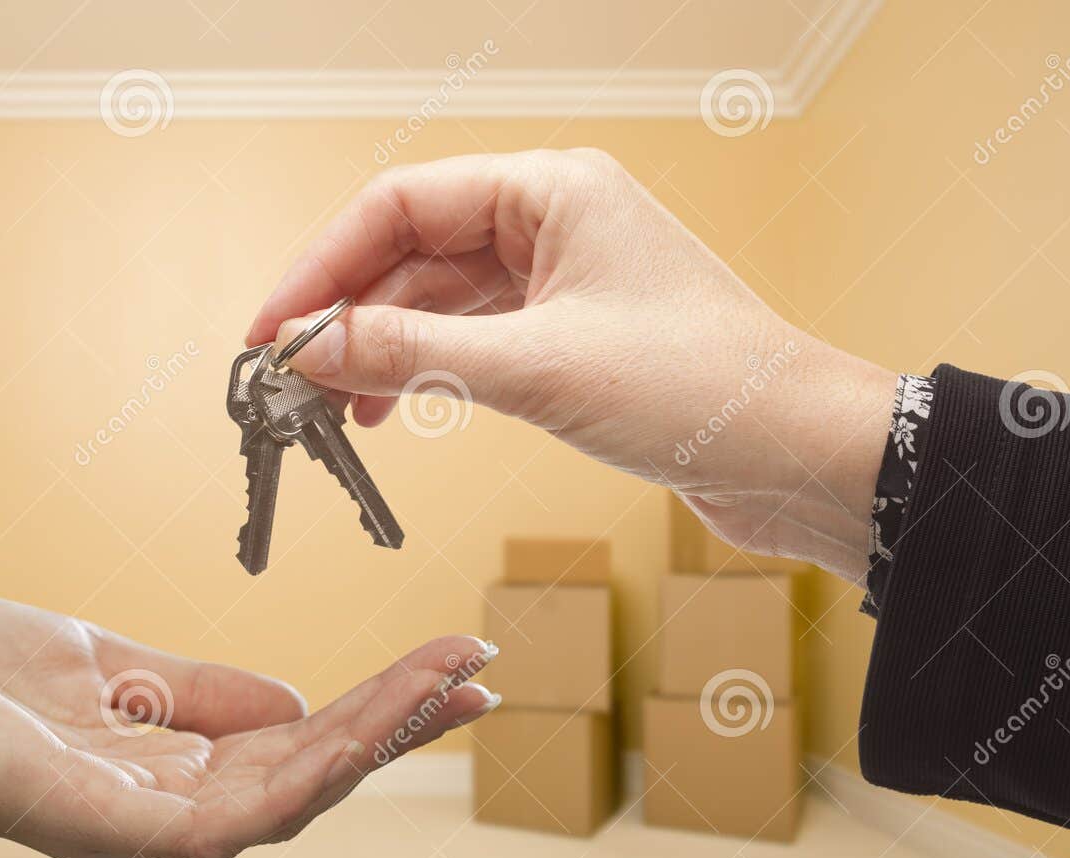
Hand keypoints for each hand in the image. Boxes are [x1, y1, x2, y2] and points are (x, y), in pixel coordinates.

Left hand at [0, 588, 497, 857]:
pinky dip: (297, 779)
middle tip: (478, 672)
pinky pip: (223, 821)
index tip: (446, 663)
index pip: (295, 746)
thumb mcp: (112, 665)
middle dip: (396, 727)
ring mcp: (137, 828)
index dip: (374, 711)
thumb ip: (200, 693)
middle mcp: (163, 813)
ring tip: (441, 688)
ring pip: (284, 801)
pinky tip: (351, 735)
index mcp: (168, 772)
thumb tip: (295, 699)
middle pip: (307, 779)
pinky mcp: (105, 828)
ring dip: (368, 744)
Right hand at [247, 150, 898, 583]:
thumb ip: (412, 354)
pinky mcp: (569, 336)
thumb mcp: (535, 369)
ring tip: (328, 405)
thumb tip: (312, 347)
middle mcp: (552, 222)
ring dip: (379, 348)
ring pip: (437, 301)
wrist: (796, 455)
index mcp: (551, 189)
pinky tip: (387, 406)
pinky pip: (470, 339)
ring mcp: (560, 280)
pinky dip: (423, 371)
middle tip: (288, 376)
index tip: (273, 328)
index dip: (324, 266)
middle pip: (411, 251)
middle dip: (346, 313)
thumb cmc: (700, 388)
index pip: (401, 205)